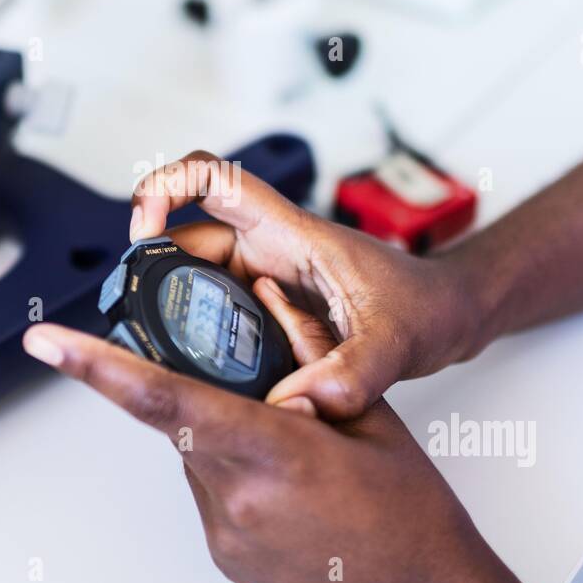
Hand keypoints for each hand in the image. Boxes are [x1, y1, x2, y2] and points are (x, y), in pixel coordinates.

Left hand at [20, 314, 542, 582]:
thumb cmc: (411, 520)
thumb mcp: (371, 417)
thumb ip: (308, 352)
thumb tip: (268, 298)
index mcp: (275, 453)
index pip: (165, 398)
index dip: (96, 366)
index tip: (48, 339)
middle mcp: (236, 498)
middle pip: (184, 417)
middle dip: (212, 390)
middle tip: (272, 397)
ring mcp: (225, 533)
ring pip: (197, 452)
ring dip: (230, 434)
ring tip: (300, 457)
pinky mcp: (223, 555)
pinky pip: (210, 489)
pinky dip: (236, 470)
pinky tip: (290, 487)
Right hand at [128, 151, 483, 418]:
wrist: (451, 314)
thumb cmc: (429, 305)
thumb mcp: (396, 343)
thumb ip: (352, 374)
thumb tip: (297, 404)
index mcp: (291, 232)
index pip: (215, 177)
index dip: (166, 187)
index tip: (142, 228)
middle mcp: (272, 246)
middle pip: (187, 234)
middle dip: (151, 263)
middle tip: (131, 310)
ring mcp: (268, 273)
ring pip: (198, 273)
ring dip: (174, 299)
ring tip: (153, 342)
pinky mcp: (271, 303)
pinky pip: (217, 304)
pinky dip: (197, 326)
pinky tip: (192, 364)